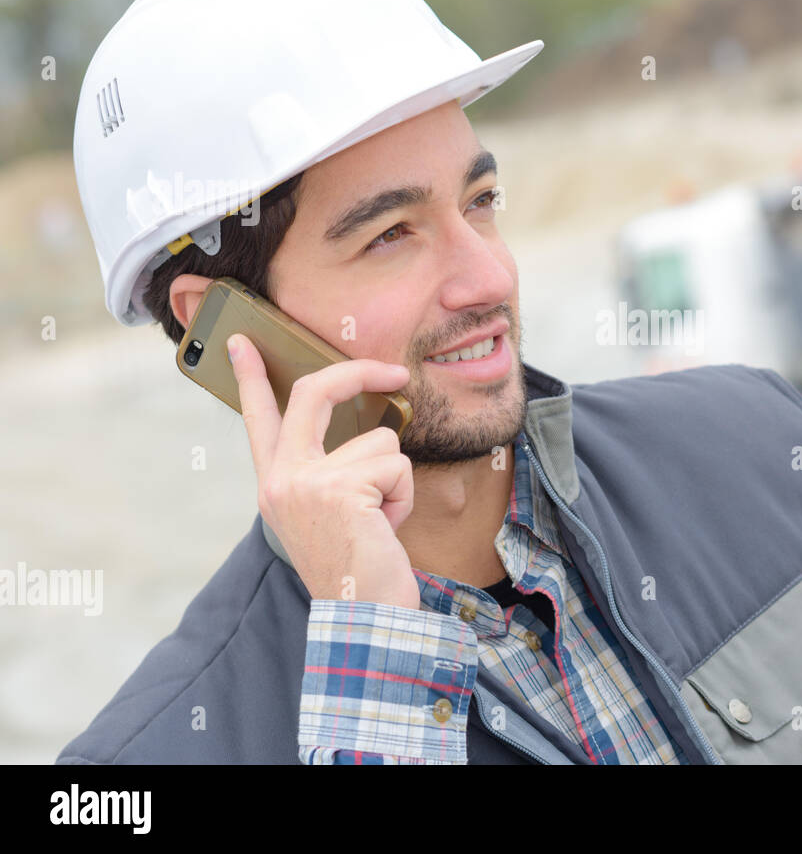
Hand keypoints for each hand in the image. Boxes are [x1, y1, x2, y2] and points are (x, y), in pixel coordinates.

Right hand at [226, 332, 420, 609]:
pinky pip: (395, 465)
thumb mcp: (334, 511)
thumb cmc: (357, 563)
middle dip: (360, 373)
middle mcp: (282, 479)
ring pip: (379, 440)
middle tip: (395, 373)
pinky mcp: (339, 488)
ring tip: (380, 519)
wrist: (362, 615)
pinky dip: (404, 496)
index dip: (252, 376)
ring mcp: (306, 481)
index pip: (259, 418)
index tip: (240, 342)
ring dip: (395, 479)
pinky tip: (386, 527)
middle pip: (315, 393)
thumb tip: (371, 430)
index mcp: (276, 484)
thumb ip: (334, 470)